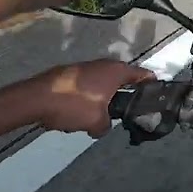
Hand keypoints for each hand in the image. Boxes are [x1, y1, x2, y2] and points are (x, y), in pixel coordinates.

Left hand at [39, 59, 155, 136]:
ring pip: (100, 86)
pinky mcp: (69, 74)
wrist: (35, 98)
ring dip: (100, 99)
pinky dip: (83, 99)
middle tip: (123, 112)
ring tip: (94, 118)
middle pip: (120, 80)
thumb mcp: (96, 122)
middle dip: (121, 97)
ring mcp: (84, 67)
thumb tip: (102, 127)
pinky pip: (84, 88)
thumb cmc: (73, 105)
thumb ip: (105, 126)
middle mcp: (103, 64)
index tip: (157, 93)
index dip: (151, 84)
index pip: (142, 74)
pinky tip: (75, 114)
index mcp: (116, 71)